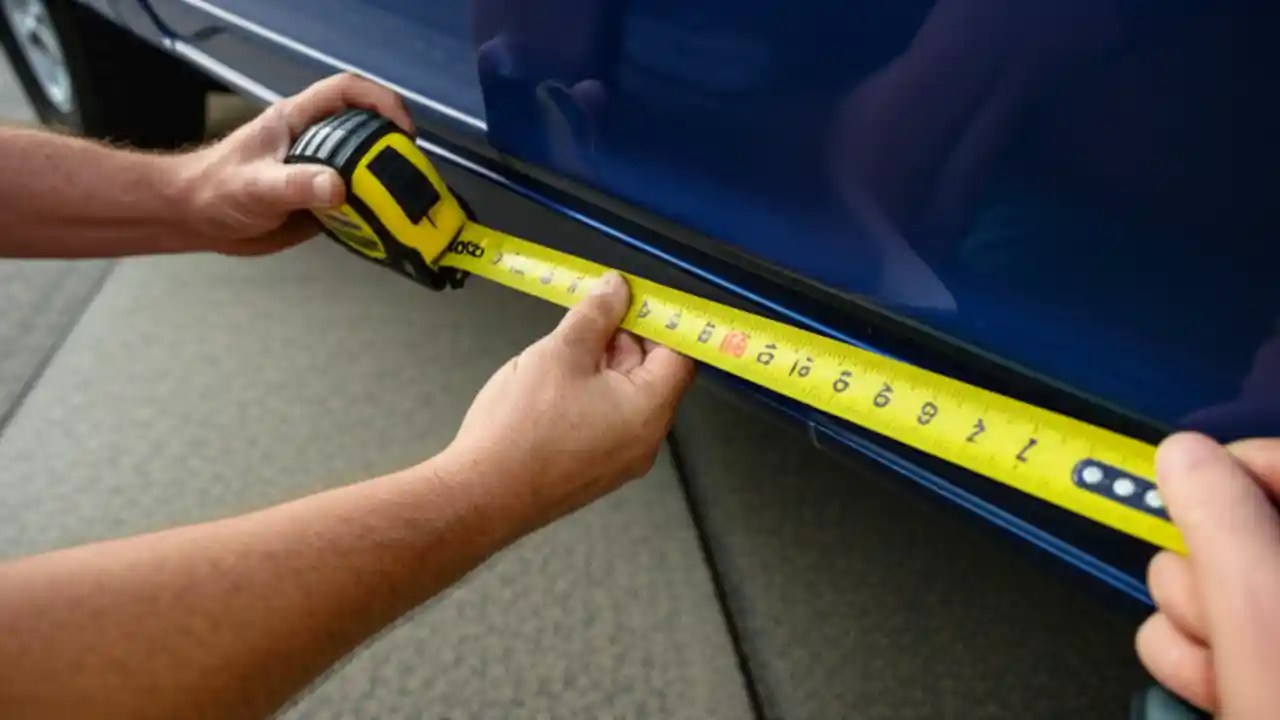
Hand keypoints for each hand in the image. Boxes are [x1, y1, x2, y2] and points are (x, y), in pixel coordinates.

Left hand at [179, 73, 413, 255]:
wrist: (194, 218)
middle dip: (394, 145)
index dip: (381, 101)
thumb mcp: (256, 185)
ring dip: (387, 181)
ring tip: (408, 201)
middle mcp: (314, 140)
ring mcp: (318, 170)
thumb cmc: (216, 189)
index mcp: (298, 120)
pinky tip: (387, 225)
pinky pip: (354, 199)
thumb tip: (339, 188)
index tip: (404, 130)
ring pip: (364, 166)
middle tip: (413, 173)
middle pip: (366, 128)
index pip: (346, 92)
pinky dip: (374, 210)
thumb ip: (296, 185)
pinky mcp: (319, 199)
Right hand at [442, 272, 695, 532]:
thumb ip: (596, 314)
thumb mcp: (561, 352)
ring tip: (562, 348)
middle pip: (652, 373)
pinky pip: (605, 418)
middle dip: (623, 338)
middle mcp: (643, 440)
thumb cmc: (520, 432)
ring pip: (624, 394)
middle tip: (591, 312)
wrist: (480, 495)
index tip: (638, 297)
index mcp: (649, 411)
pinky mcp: (592, 467)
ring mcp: (618, 458)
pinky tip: (554, 380)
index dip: (661, 320)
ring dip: (601, 363)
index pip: (679, 354)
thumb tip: (616, 290)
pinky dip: (589, 391)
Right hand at [1137, 432, 1279, 716]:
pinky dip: (1192, 660)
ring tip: (1223, 674)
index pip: (1277, 464)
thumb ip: (1223, 523)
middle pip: (1230, 527)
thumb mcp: (1264, 614)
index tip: (1192, 489)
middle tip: (1218, 619)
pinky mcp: (1252, 664)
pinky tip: (1215, 691)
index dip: (1232, 467)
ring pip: (1200, 582)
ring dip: (1190, 627)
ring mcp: (1268, 623)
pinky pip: (1194, 628)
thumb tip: (1183, 454)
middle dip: (1202, 574)